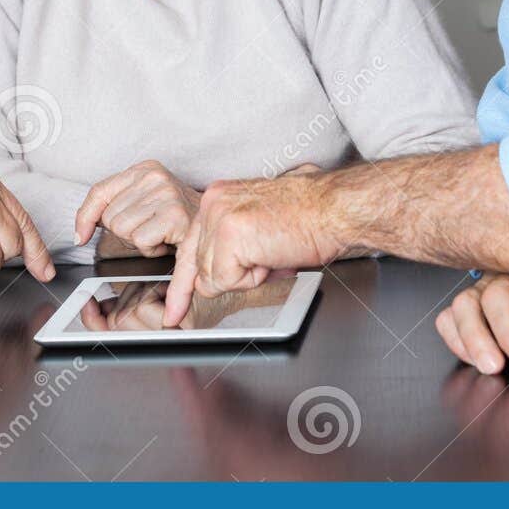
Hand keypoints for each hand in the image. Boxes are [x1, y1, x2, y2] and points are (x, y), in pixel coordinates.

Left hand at [74, 161, 200, 256]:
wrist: (215, 225)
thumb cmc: (177, 217)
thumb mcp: (142, 202)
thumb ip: (111, 207)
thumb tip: (80, 232)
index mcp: (145, 169)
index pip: (99, 191)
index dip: (86, 216)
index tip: (81, 235)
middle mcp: (155, 176)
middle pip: (110, 217)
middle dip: (126, 233)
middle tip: (150, 229)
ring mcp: (166, 194)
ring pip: (123, 231)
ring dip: (140, 242)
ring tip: (159, 234)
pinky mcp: (174, 215)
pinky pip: (140, 241)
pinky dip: (151, 249)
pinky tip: (166, 241)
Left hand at [163, 175, 342, 326]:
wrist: (334, 208)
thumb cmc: (310, 217)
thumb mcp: (258, 227)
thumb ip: (232, 247)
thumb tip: (216, 279)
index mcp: (217, 198)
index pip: (189, 248)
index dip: (182, 284)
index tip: (174, 310)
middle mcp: (211, 203)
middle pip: (198, 267)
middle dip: (231, 276)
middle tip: (266, 259)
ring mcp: (217, 218)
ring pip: (211, 277)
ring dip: (247, 276)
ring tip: (273, 252)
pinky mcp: (229, 235)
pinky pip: (225, 281)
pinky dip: (252, 279)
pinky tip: (272, 255)